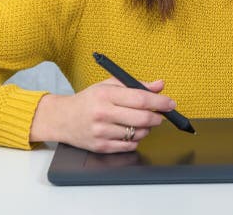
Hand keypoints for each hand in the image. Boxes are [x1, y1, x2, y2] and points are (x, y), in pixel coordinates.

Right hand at [30, 77, 176, 152]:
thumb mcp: (109, 85)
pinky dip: (136, 139)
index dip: (160, 102)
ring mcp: (101, 132)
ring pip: (138, 134)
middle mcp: (103, 114)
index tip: (170, 103)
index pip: (140, 98)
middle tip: (160, 115)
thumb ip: (136, 84)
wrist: (61, 119)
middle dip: (158, 117)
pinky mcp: (100, 147)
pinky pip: (129, 146)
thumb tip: (159, 85)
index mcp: (106, 95)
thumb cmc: (88, 100)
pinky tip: (129, 131)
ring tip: (141, 122)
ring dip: (147, 128)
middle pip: (142, 118)